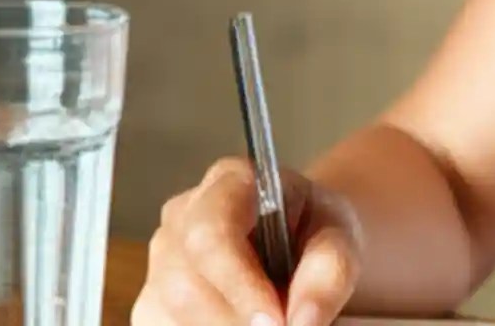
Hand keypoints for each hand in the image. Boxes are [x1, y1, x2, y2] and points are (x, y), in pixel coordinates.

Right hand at [132, 158, 363, 325]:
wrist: (302, 243)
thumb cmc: (316, 232)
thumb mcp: (341, 241)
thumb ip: (328, 275)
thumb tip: (302, 322)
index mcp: (229, 182)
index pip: (211, 234)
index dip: (239, 285)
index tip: (277, 322)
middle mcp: (182, 215)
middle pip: (187, 285)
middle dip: (239, 319)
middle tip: (284, 325)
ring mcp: (161, 259)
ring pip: (174, 314)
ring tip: (268, 317)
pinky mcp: (153, 299)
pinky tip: (240, 322)